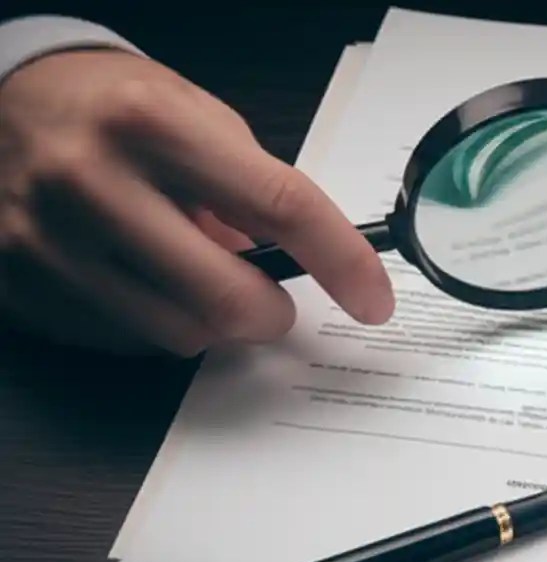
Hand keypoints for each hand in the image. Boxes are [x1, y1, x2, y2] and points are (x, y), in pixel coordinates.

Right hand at [0, 49, 393, 355]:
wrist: (3, 100)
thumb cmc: (117, 107)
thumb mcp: (197, 120)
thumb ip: (253, 191)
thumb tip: (306, 268)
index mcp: (152, 124)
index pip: (281, 207)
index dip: (343, 263)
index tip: (374, 298)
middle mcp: (92, 181)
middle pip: (227, 297)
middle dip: (273, 314)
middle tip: (276, 301)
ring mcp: (48, 239)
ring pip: (178, 334)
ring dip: (213, 322)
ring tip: (196, 275)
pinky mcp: (22, 284)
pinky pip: (125, 341)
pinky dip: (157, 323)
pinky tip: (145, 280)